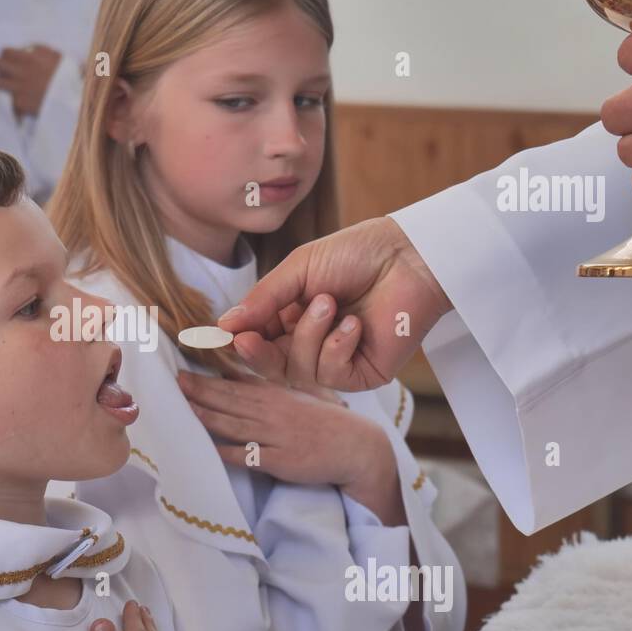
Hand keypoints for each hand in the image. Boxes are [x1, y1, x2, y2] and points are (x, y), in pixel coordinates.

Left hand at [0, 45, 62, 118]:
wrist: (70, 99)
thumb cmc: (65, 75)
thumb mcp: (54, 56)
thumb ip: (37, 50)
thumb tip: (25, 50)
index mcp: (29, 59)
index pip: (5, 52)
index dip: (7, 55)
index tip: (11, 59)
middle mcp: (20, 73)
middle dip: (1, 66)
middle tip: (6, 70)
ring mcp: (18, 89)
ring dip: (1, 81)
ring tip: (8, 84)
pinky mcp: (19, 103)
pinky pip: (8, 98)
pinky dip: (12, 98)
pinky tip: (20, 98)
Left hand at [176, 368, 403, 523]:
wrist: (357, 448)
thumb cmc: (327, 419)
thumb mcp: (300, 393)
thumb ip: (267, 384)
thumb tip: (233, 372)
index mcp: (277, 394)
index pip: (236, 383)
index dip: (208, 378)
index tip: (184, 370)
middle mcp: (274, 411)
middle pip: (230, 400)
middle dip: (200, 391)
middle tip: (174, 382)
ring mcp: (277, 436)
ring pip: (235, 424)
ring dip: (208, 416)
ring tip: (184, 407)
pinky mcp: (281, 461)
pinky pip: (250, 456)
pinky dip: (229, 451)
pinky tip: (210, 447)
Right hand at [217, 216, 450, 392]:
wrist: (408, 255)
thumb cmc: (357, 254)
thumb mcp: (298, 269)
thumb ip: (262, 300)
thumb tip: (224, 325)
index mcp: (293, 317)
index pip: (257, 341)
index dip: (240, 342)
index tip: (224, 335)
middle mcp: (312, 343)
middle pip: (271, 366)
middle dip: (259, 353)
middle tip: (249, 339)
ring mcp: (337, 360)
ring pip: (299, 372)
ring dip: (309, 336)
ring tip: (330, 304)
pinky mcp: (363, 373)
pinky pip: (331, 376)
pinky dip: (337, 348)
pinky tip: (353, 324)